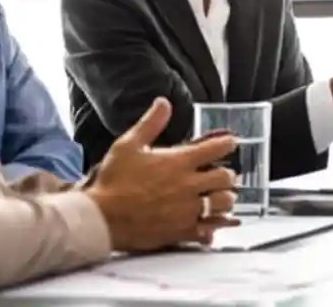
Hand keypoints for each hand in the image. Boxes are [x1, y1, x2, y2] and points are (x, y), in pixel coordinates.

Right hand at [87, 98, 240, 251]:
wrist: (102, 218)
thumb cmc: (113, 181)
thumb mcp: (128, 145)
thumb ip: (150, 123)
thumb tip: (164, 102)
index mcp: (179, 162)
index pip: (217, 148)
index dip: (228, 143)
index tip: (230, 143)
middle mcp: (188, 185)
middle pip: (226, 178)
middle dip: (227, 174)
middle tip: (222, 175)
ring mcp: (188, 209)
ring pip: (224, 203)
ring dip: (225, 198)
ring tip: (218, 197)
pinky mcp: (182, 231)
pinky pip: (210, 228)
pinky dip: (214, 225)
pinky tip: (211, 223)